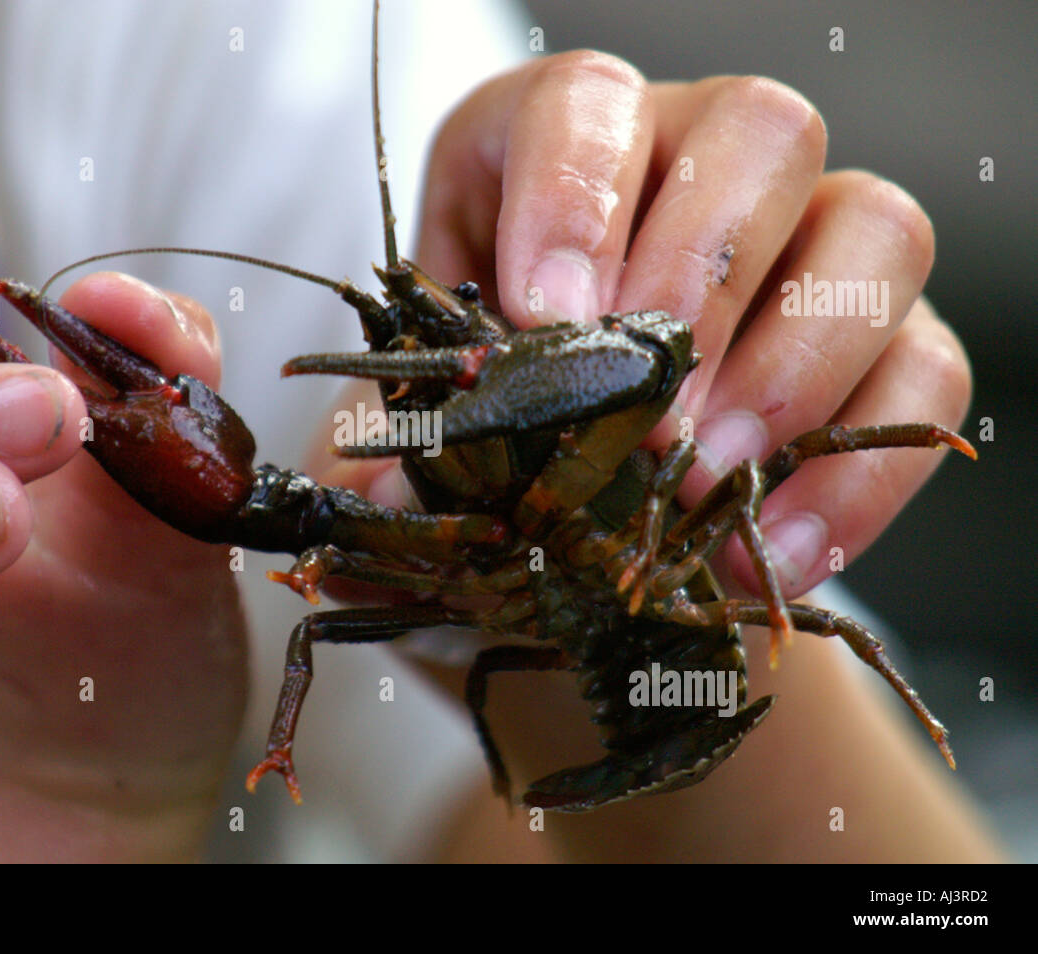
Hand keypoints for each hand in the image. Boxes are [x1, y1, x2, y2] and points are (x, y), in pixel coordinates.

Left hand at [308, 54, 991, 860]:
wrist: (569, 513)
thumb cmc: (482, 434)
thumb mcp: (418, 429)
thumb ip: (397, 450)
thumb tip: (383, 508)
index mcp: (558, 152)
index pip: (585, 104)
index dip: (573, 194)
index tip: (545, 315)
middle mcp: (699, 169)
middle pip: (759, 135)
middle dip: (702, 274)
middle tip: (646, 409)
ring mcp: (808, 249)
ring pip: (875, 230)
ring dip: (797, 365)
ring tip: (708, 477)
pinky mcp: (883, 344)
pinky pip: (923, 371)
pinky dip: (857, 471)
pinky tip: (771, 552)